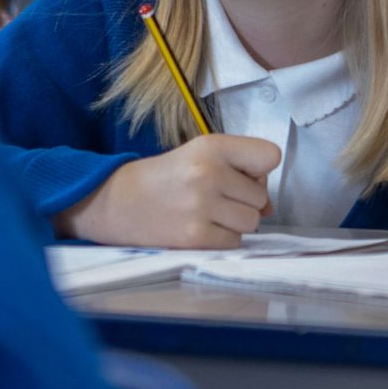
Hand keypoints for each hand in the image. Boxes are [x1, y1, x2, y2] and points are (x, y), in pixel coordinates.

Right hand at [59, 135, 283, 248]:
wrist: (117, 202)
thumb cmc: (165, 178)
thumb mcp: (200, 157)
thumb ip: (240, 172)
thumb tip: (269, 208)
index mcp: (211, 146)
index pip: (270, 155)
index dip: (260, 169)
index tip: (241, 174)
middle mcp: (209, 173)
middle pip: (261, 196)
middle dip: (243, 201)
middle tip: (212, 196)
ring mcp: (202, 206)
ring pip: (252, 222)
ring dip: (234, 222)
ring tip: (205, 213)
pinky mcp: (196, 236)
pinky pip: (235, 242)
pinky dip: (222, 239)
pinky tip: (199, 227)